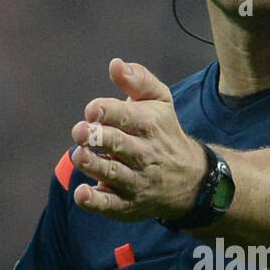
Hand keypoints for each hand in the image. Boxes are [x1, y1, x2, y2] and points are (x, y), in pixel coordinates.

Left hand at [69, 58, 207, 221]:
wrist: (190, 179)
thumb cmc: (164, 132)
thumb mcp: (160, 102)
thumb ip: (138, 80)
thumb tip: (115, 64)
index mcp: (149, 124)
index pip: (127, 116)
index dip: (107, 112)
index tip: (92, 110)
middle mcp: (143, 154)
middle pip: (119, 145)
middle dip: (98, 137)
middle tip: (80, 131)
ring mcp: (135, 181)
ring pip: (113, 174)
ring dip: (94, 165)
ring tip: (80, 155)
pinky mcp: (127, 204)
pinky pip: (111, 206)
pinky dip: (95, 202)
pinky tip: (82, 194)